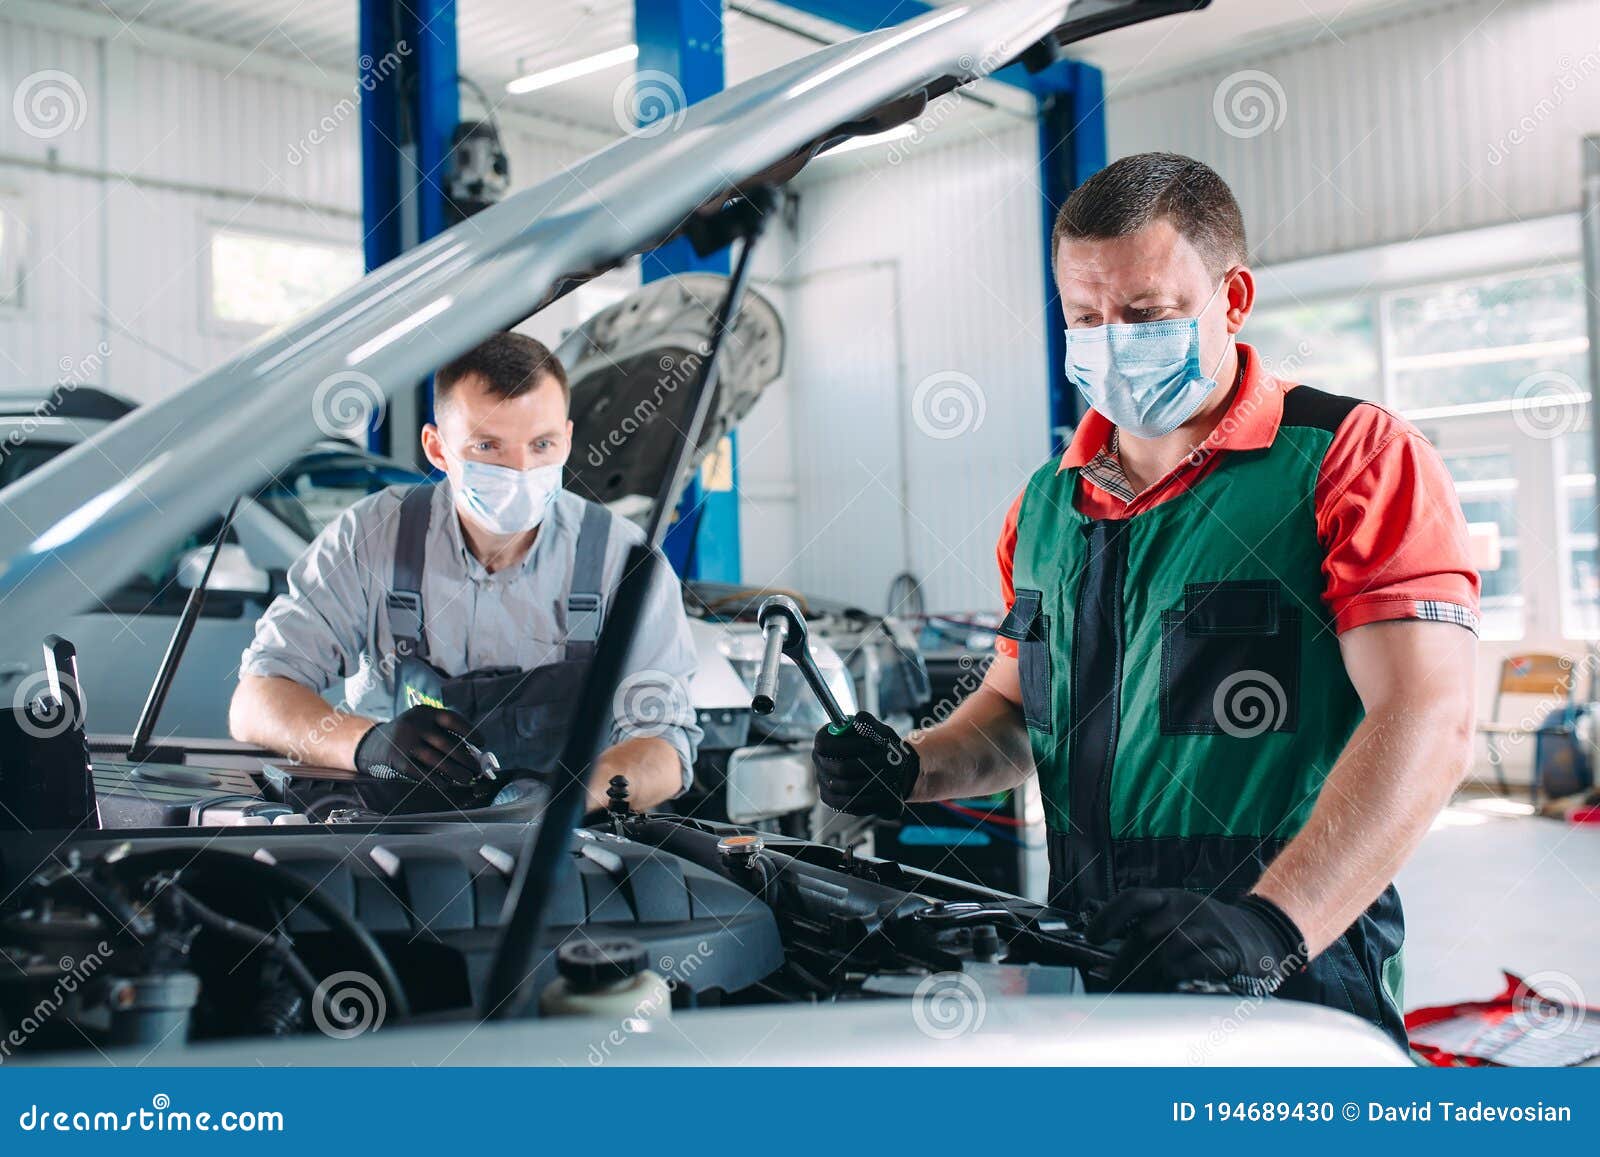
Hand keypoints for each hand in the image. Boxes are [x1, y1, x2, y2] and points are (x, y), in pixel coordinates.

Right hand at [353, 706, 481, 787]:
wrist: (372, 743)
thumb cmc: (408, 735)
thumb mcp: (422, 724)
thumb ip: (443, 733)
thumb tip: (472, 753)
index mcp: (424, 711)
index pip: (452, 719)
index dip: (469, 731)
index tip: (482, 743)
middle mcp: (415, 724)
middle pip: (447, 744)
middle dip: (465, 759)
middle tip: (476, 769)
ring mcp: (405, 742)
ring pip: (437, 760)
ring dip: (455, 772)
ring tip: (467, 779)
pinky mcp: (398, 760)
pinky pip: (422, 772)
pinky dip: (437, 779)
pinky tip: (447, 784)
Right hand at [811, 711, 919, 819]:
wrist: (890, 770)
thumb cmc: (881, 747)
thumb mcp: (879, 731)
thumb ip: (869, 724)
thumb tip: (859, 720)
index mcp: (826, 740)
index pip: (823, 744)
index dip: (846, 746)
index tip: (868, 744)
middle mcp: (821, 763)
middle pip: (840, 769)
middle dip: (868, 765)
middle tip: (888, 761)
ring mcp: (826, 784)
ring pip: (848, 788)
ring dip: (874, 781)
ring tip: (892, 775)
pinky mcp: (836, 802)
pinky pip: (852, 804)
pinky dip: (872, 798)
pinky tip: (886, 790)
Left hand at [1087, 888, 1307, 995]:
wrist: (1262, 934)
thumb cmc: (1207, 932)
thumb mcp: (1176, 920)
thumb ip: (1144, 936)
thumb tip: (1103, 969)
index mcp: (1170, 899)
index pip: (1134, 899)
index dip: (1110, 916)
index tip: (1093, 936)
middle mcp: (1187, 909)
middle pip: (1145, 932)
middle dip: (1126, 962)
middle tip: (1115, 984)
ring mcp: (1209, 930)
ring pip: (1169, 948)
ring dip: (1150, 973)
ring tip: (1142, 989)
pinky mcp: (1229, 953)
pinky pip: (1200, 963)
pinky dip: (1182, 976)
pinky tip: (1172, 985)